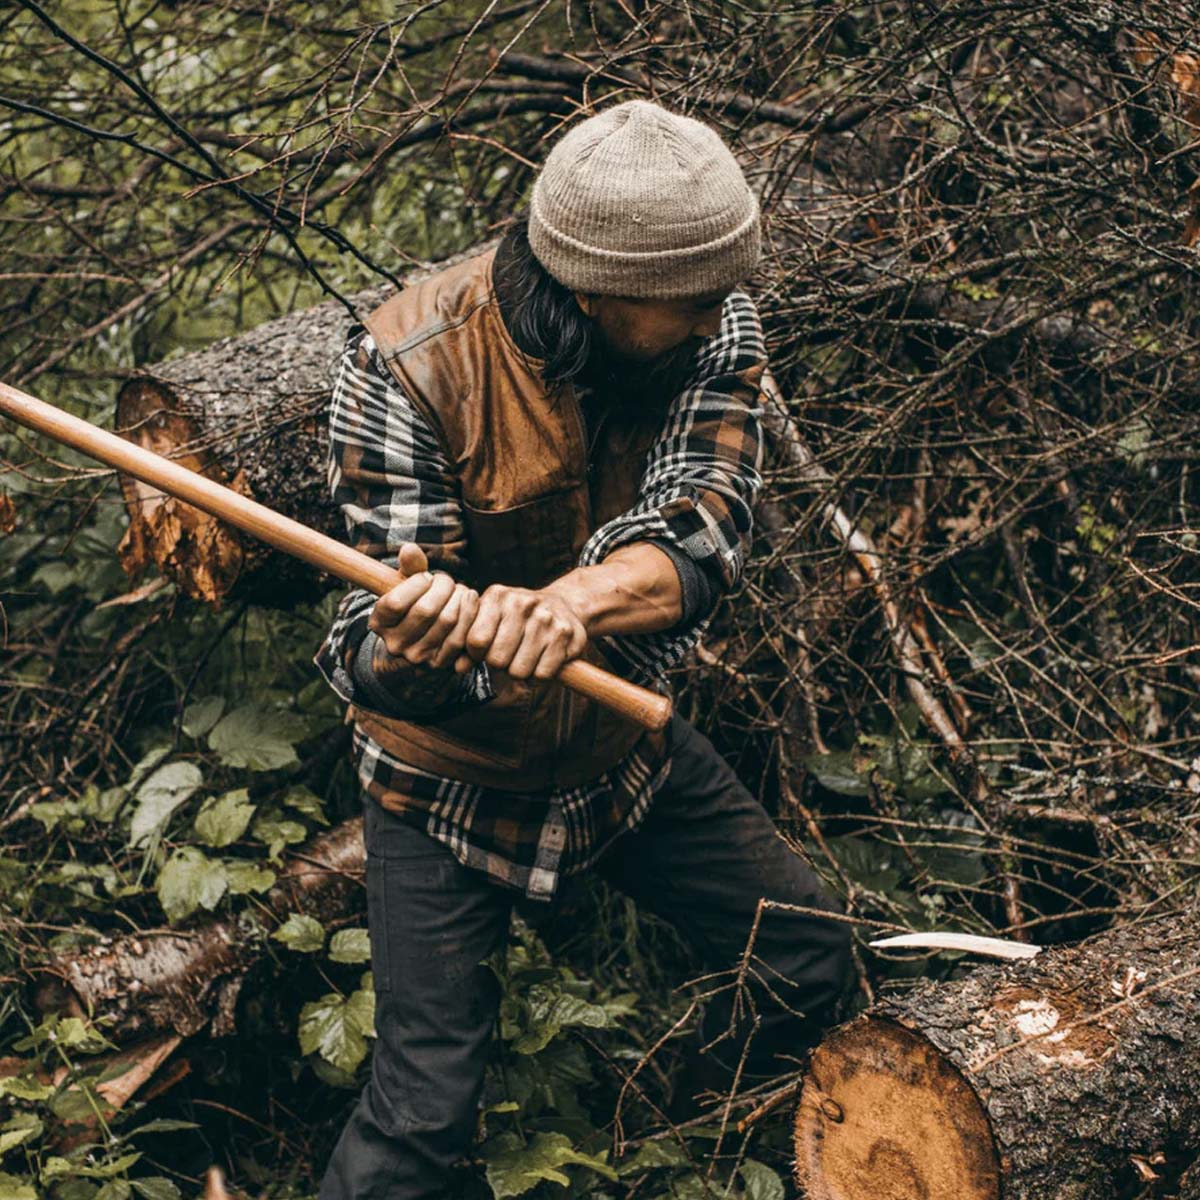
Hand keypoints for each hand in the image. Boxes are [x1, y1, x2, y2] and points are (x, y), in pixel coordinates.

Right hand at [368, 543, 479, 672]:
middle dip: (443, 587)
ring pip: (447, 620)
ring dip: (460, 598)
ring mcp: (418, 657)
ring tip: (460, 591)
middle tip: (448, 581)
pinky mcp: (441, 662)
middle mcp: (395, 644)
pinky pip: (462, 636)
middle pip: (426, 610)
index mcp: (379, 622)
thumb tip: (410, 549)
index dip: (416, 584)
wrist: (422, 642)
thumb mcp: (407, 586)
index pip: (396, 602)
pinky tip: (470, 603)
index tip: (426, 577)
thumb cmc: (416, 605)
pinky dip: (470, 614)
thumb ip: (409, 568)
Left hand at [464, 585, 588, 680]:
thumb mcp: (491, 620)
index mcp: (498, 596)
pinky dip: (539, 676)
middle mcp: (522, 603)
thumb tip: (458, 667)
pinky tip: (541, 661)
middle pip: (496, 660)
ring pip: (519, 670)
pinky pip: (541, 674)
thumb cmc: (518, 618)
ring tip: (525, 657)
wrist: (562, 605)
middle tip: (509, 655)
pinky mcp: (565, 634)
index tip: (485, 651)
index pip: (476, 641)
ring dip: (520, 671)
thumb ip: (470, 642)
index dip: (477, 654)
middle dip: (500, 665)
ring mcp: (545, 618)